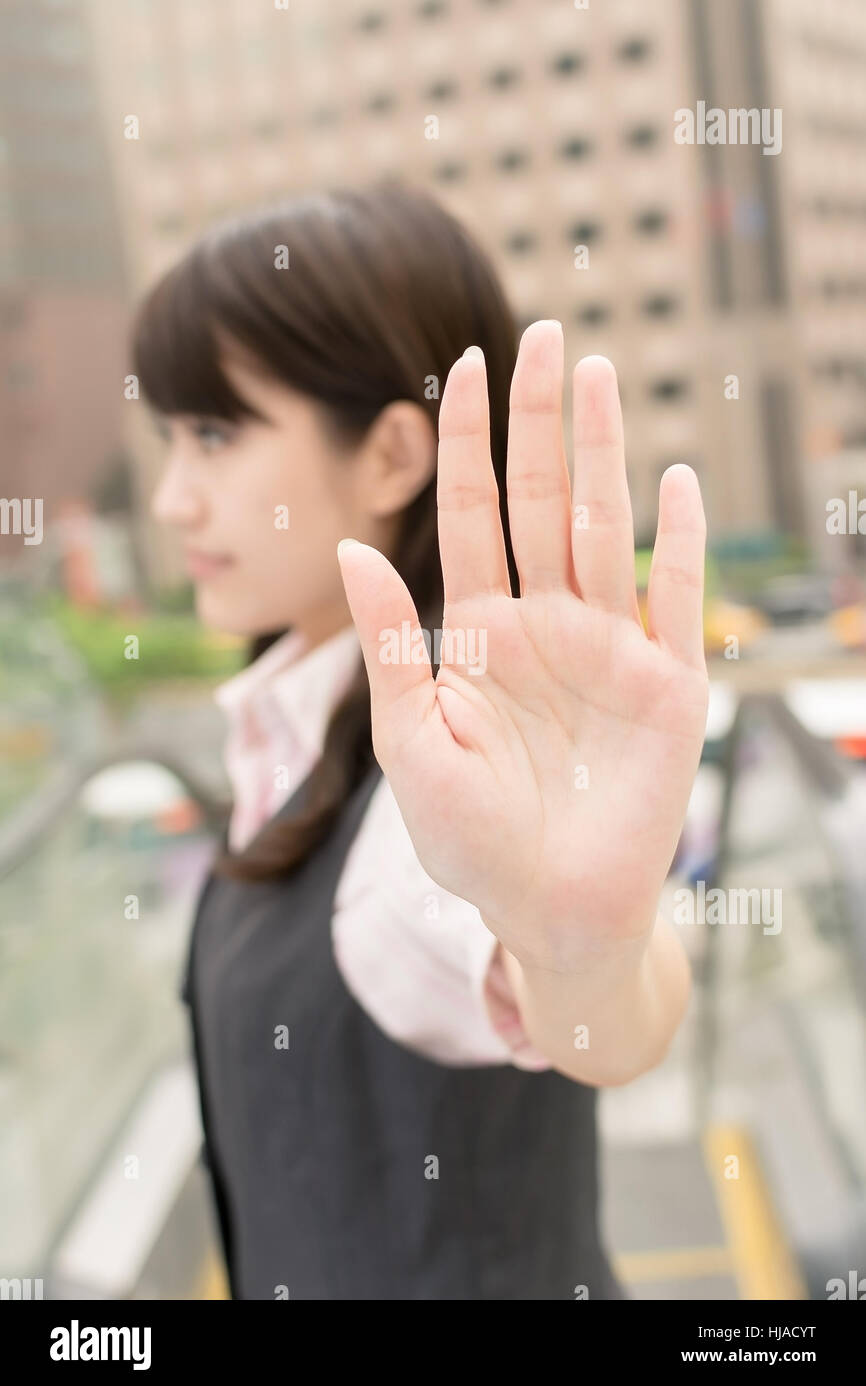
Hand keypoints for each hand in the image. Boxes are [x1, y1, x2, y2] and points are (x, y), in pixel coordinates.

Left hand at [337, 320, 708, 974]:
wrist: (548, 912)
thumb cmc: (470, 840)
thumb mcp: (410, 740)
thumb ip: (390, 646)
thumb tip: (349, 548)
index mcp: (482, 634)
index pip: (474, 517)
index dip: (467, 444)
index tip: (459, 367)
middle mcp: (548, 626)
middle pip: (543, 502)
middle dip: (538, 421)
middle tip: (540, 335)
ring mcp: (612, 649)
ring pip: (605, 529)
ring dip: (601, 454)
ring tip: (595, 375)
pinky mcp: (668, 687)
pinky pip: (678, 601)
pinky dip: (682, 542)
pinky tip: (678, 479)